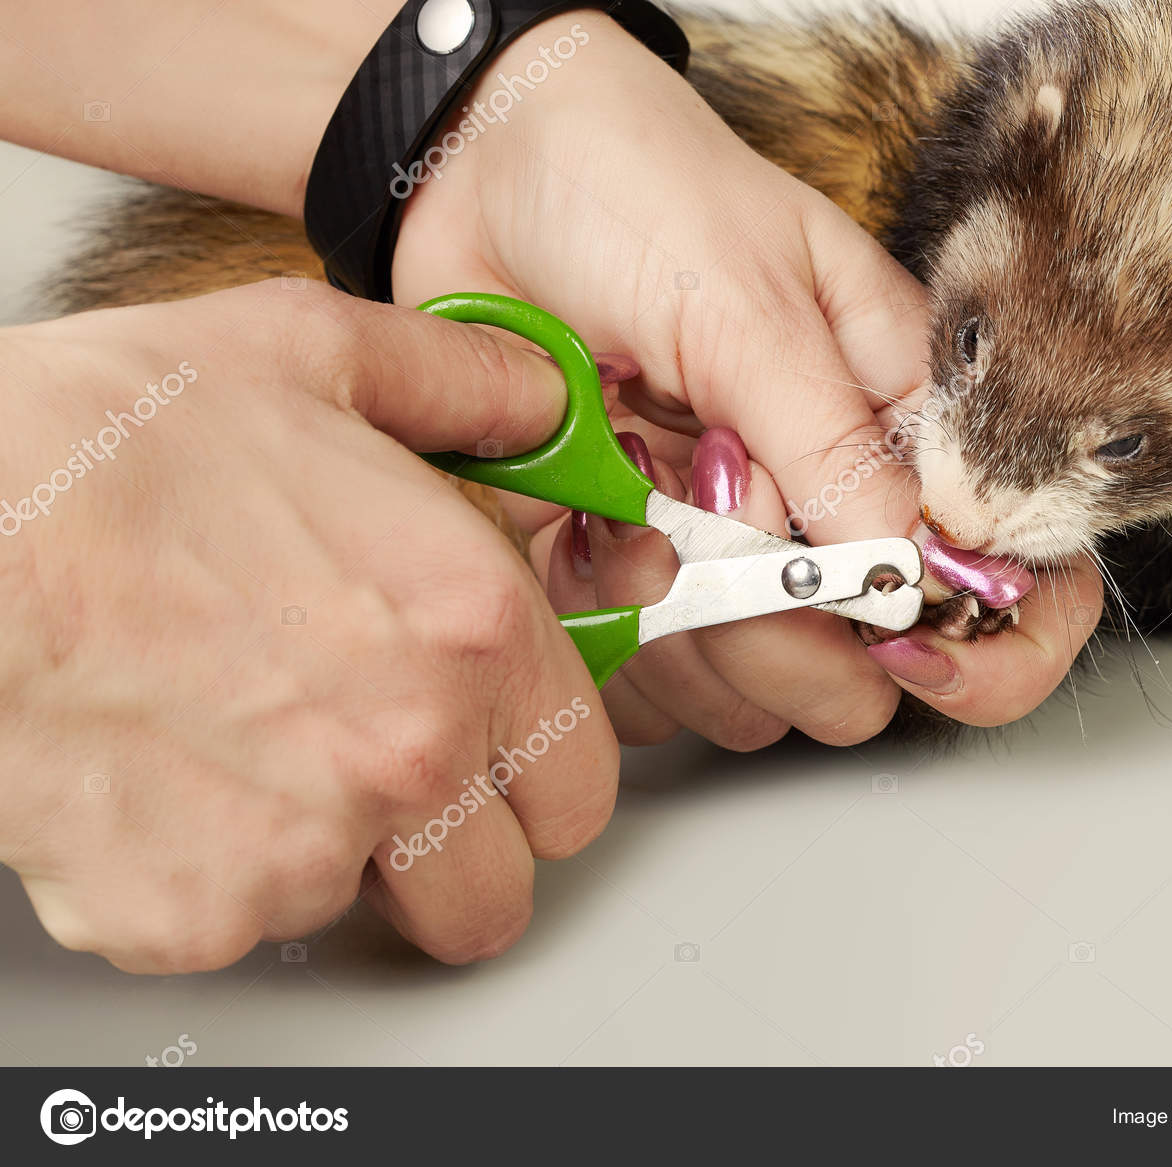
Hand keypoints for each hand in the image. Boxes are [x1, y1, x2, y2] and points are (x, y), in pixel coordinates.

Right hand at [0, 281, 617, 971]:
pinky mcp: (188, 915)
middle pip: (495, 891)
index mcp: (471, 633)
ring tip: (242, 745)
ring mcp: (299, 850)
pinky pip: (231, 928)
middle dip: (455, 850)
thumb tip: (539, 400)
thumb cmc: (98, 448)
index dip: (540, 772)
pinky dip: (205, 877)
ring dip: (323, 855)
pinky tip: (164, 777)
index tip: (499, 757)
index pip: (583, 786)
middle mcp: (408, 753)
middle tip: (386, 781)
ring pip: (358, 908)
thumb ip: (466, 384)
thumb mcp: (311, 354)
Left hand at [391, 12, 1102, 740]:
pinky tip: (576, 519)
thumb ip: (828, 442)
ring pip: (744, 703)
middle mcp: (826, 517)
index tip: (892, 638)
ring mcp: (727, 561)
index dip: (984, 656)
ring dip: (677, 623)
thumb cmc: (641, 192)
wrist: (487, 172)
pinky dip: (599, 618)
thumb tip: (901, 567)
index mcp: (900, 438)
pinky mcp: (632, 581)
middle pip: (860, 686)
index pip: (1007, 595)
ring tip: (631, 489)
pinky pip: (638, 681)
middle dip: (783, 644)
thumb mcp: (750, 300)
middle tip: (716, 531)